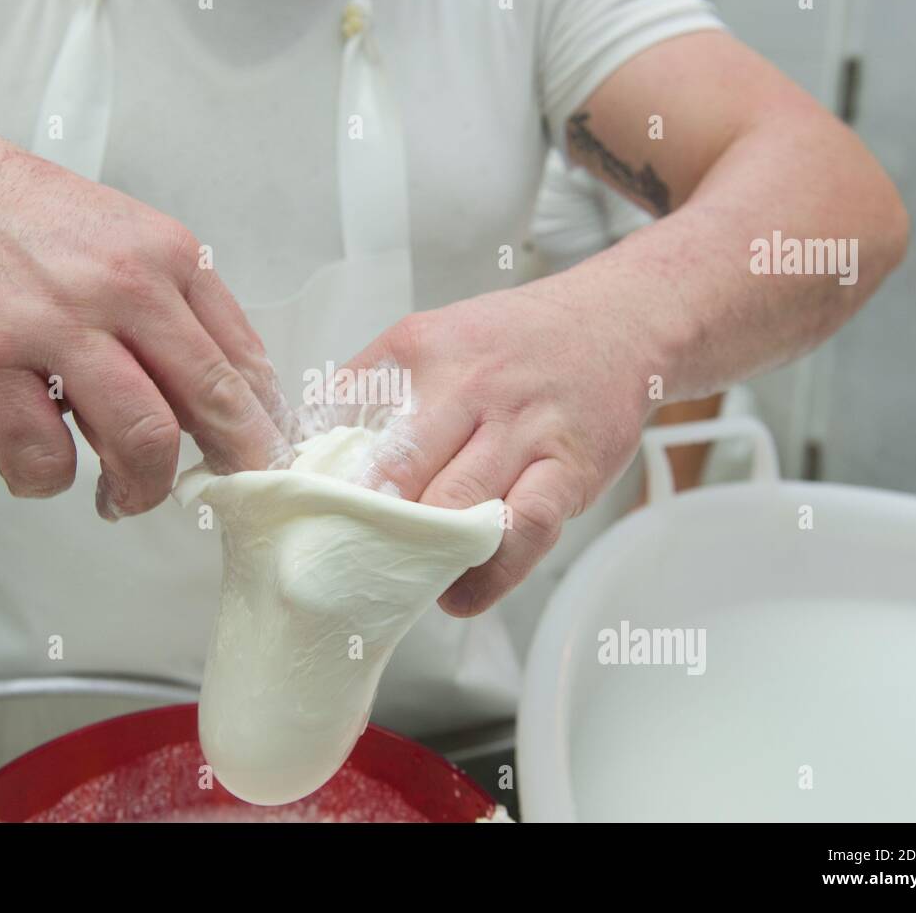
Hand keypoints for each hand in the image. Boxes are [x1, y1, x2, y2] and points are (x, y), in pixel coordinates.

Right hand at [0, 123, 293, 518]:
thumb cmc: (24, 221)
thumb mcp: (127, 238)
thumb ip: (179, 307)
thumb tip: (231, 394)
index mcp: (167, 257)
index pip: (241, 360)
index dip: (258, 426)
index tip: (258, 459)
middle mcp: (122, 287)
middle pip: (208, 405)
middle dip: (221, 466)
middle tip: (210, 492)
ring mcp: (52, 325)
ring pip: (142, 439)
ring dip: (140, 488)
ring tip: (124, 496)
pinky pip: (45, 457)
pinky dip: (51, 480)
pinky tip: (45, 464)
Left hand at [342, 270, 658, 615]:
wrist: (618, 321)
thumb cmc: (514, 344)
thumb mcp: (435, 341)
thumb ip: (376, 394)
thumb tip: (310, 461)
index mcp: (419, 349)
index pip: (344, 417)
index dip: (314, 476)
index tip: (298, 516)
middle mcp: (468, 383)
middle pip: (395, 471)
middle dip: (360, 523)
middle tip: (336, 563)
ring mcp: (522, 426)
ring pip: (455, 507)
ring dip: (419, 555)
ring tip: (394, 583)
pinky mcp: (568, 467)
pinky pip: (521, 531)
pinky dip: (486, 574)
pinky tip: (458, 594)